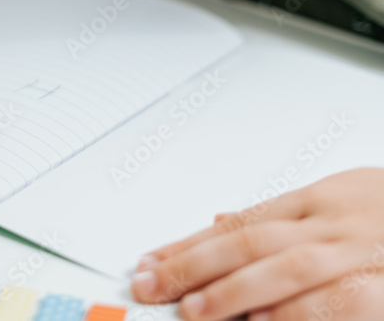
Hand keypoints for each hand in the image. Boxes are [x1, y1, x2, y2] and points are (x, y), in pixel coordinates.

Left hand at [131, 168, 383, 320]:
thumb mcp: (338, 201)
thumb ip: (281, 217)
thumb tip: (219, 219)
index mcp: (319, 201)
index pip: (239, 223)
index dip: (189, 244)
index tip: (149, 262)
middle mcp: (335, 222)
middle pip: (252, 241)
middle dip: (195, 265)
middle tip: (152, 285)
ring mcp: (366, 251)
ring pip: (290, 268)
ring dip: (236, 290)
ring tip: (194, 312)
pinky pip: (343, 298)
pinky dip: (301, 311)